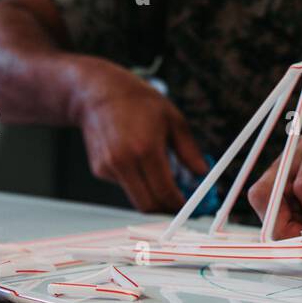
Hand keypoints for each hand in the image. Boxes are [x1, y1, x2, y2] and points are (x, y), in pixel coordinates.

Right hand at [73, 63, 207, 212]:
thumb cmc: (138, 102)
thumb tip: (202, 172)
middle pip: (147, 204)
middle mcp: (124, 161)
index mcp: (145, 149)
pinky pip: (124, 185)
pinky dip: (136, 181)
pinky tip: (137, 160)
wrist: (99, 93)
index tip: (190, 205)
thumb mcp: (173, 119)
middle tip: (179, 203)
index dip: (179, 204)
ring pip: (135, 198)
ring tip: (162, 176)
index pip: (164, 192)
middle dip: (166, 209)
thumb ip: (189, 150)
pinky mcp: (99, 169)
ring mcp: (109, 167)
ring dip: (151, 195)